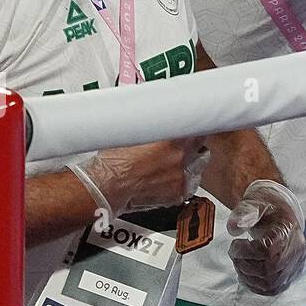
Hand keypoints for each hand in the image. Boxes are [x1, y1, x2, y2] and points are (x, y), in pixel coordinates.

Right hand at [70, 136, 210, 218]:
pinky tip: (164, 179)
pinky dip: (180, 181)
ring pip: (196, 167)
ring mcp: (181, 178)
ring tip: (168, 165)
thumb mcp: (134, 132)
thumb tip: (156, 110)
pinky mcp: (177, 194)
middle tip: (178, 146)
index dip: (197, 126)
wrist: (105, 187)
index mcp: (174, 140)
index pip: (200, 128)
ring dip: (187, 164)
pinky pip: (187, 184)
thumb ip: (153, 123)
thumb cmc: (114, 162)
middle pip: (200, 147)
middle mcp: (181, 159)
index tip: (195, 125)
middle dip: (192, 146)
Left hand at [227, 180, 305, 295]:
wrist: (281, 214)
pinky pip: (273, 289)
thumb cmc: (269, 209)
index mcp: (288, 230)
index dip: (245, 251)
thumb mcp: (256, 202)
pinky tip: (248, 273)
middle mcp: (295, 250)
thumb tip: (234, 227)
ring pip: (269, 283)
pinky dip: (256, 285)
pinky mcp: (290, 274)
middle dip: (244, 264)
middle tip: (235, 254)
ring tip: (240, 261)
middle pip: (268, 270)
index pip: (267, 250)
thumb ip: (244, 212)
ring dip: (248, 276)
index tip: (235, 244)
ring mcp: (294, 264)